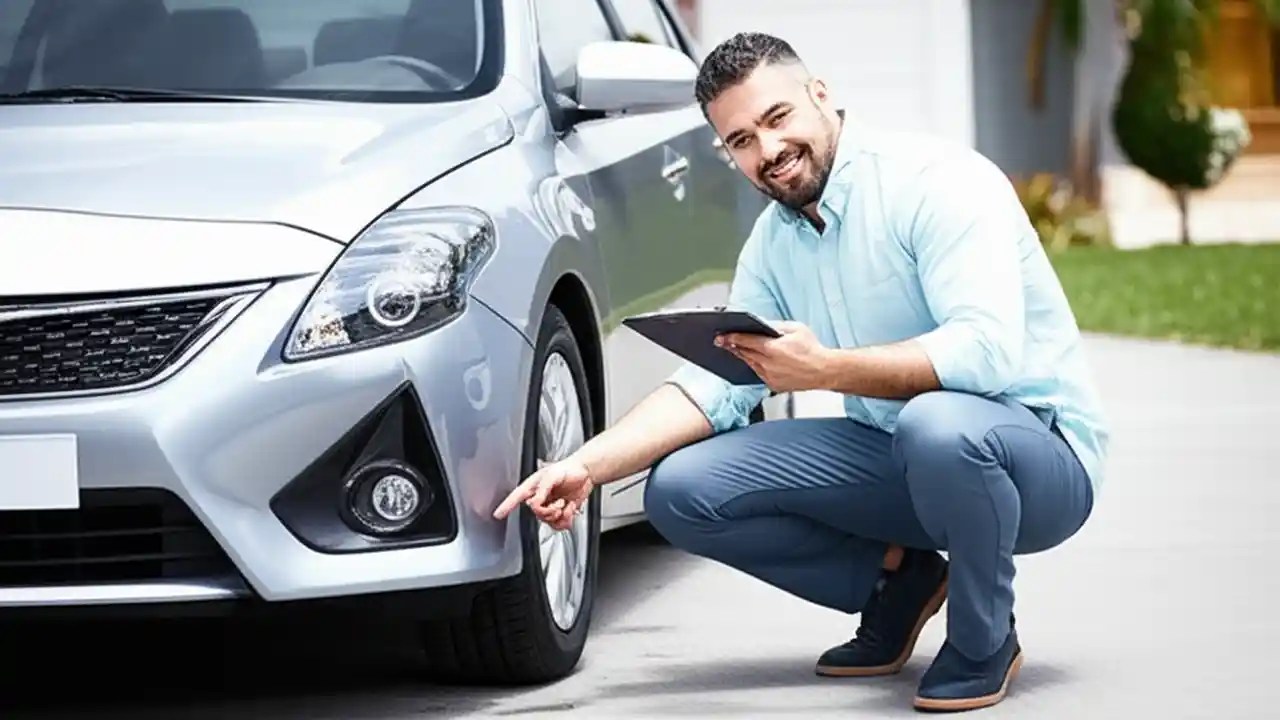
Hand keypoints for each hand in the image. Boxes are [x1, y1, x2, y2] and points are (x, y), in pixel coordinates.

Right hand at [492, 458, 593, 530]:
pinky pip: (558, 525)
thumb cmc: (569, 469)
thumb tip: (534, 502)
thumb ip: (542, 489)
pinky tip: (570, 509)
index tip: (497, 514)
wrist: (586, 473)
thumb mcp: (553, 475)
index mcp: (534, 486)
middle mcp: (540, 497)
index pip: (516, 497)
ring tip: (565, 504)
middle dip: (549, 511)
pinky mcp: (561, 512)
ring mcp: (550, 506)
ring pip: (547, 522)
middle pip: (536, 514)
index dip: (506, 506)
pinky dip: (566, 520)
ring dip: (559, 515)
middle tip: (559, 502)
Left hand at [717, 321, 832, 392]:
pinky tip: (752, 360)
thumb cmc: (813, 349)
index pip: (746, 341)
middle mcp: (768, 364)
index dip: (732, 337)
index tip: (721, 335)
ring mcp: (770, 377)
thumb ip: (776, 326)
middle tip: (721, 341)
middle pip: (744, 353)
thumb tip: (762, 324)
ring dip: (742, 356)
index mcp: (773, 348)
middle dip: (732, 346)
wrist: (824, 371)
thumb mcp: (796, 329)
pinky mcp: (773, 385)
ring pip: (750, 364)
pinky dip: (754, 366)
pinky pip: (758, 374)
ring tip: (735, 348)